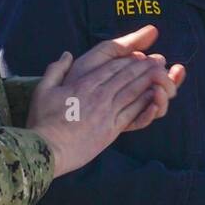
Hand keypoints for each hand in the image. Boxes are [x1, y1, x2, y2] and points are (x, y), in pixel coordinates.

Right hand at [28, 25, 184, 175]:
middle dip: (144, 66)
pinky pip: (133, 113)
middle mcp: (99, 96)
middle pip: (127, 76)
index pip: (111, 67)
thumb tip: (66, 55)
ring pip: (134, 92)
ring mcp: (107, 113)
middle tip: (158, 60)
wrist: (48, 150)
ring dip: (149, 81)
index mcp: (84, 84)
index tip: (139, 54)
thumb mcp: (43, 90)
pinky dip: (146, 103)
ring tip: (162, 73)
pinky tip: (156, 97)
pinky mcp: (112, 130)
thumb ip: (56, 69)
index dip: (128, 59)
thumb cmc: (43, 122)